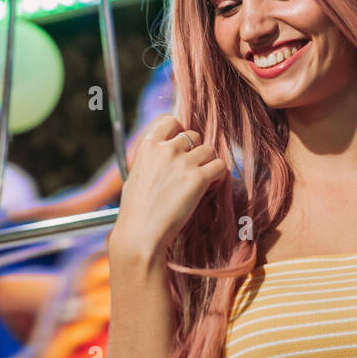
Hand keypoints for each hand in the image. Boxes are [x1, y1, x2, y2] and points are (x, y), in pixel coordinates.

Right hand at [108, 113, 228, 264]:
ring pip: (209, 150)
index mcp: (148, 145)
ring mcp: (183, 162)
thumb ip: (153, 158)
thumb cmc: (136, 211)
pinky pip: (220, 165)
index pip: (171, 120)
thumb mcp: (136, 175)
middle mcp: (166, 149)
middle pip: (194, 135)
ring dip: (208, 163)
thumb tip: (168, 149)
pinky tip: (209, 187)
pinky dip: (218, 176)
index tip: (180, 147)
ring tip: (200, 181)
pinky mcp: (198, 178)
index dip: (179, 132)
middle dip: (194, 151)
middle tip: (189, 172)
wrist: (140, 236)